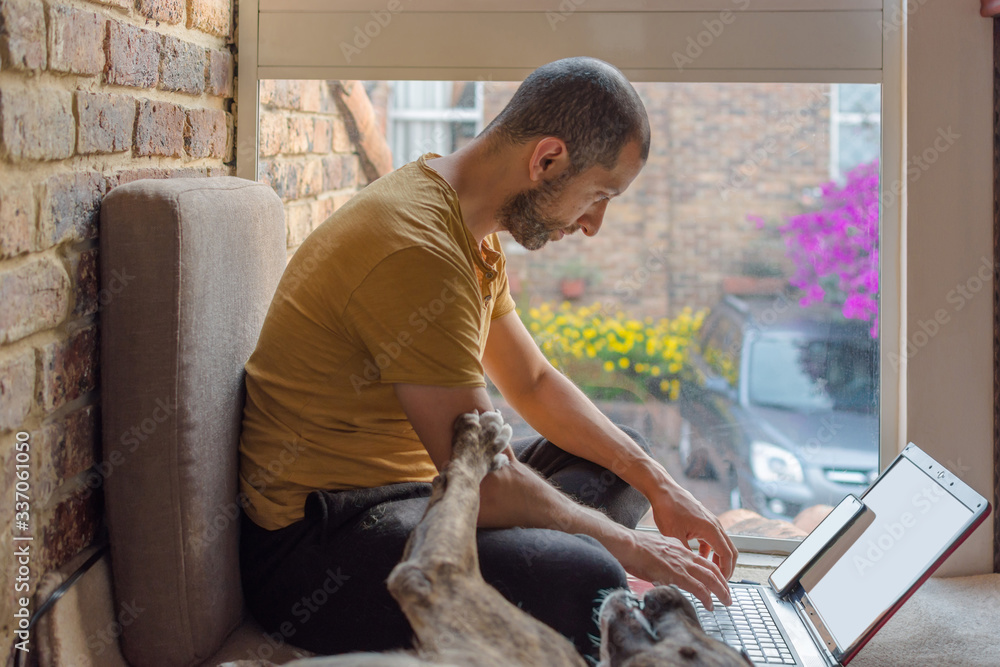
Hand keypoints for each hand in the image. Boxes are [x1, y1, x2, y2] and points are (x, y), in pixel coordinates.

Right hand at [614, 530, 731, 609]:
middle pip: (712, 569)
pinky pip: (698, 588)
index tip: (718, 581)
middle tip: (727, 594)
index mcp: (680, 548)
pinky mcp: (676, 574)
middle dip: (723, 583)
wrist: (627, 544)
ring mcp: (682, 564)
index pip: (703, 561)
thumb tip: (665, 568)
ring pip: (710, 578)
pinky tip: (710, 605)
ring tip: (726, 601)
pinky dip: (707, 597)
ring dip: (721, 591)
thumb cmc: (635, 547)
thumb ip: (665, 557)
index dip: (713, 572)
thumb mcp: (656, 548)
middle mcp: (684, 555)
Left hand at [650, 482, 737, 580]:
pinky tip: (698, 558)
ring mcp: (711, 521)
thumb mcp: (674, 536)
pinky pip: (713, 539)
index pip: (727, 555)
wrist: (662, 490)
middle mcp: (715, 525)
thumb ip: (686, 554)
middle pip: (730, 550)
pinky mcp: (704, 520)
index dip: (726, 571)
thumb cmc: (667, 509)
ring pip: (722, 544)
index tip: (722, 584)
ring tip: (709, 573)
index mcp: (711, 529)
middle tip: (719, 582)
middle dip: (727, 567)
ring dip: (718, 559)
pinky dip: (710, 550)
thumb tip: (691, 572)